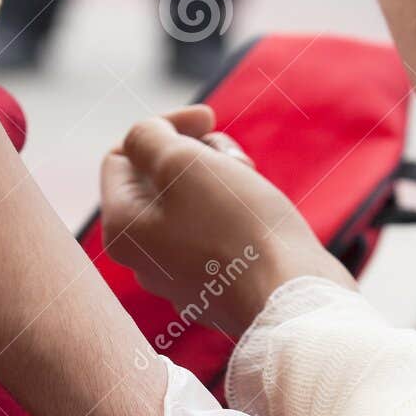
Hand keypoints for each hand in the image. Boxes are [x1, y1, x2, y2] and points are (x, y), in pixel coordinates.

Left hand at [100, 109, 349, 332]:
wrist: (292, 297)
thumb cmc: (237, 229)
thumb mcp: (182, 162)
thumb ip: (149, 138)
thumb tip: (146, 137)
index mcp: (123, 228)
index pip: (122, 156)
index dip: (164, 126)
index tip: (208, 119)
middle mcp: (143, 259)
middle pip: (158, 180)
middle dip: (197, 154)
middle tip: (233, 157)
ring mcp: (181, 277)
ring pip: (193, 204)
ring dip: (220, 179)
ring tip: (251, 183)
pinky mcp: (219, 287)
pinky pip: (218, 234)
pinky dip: (237, 213)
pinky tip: (262, 216)